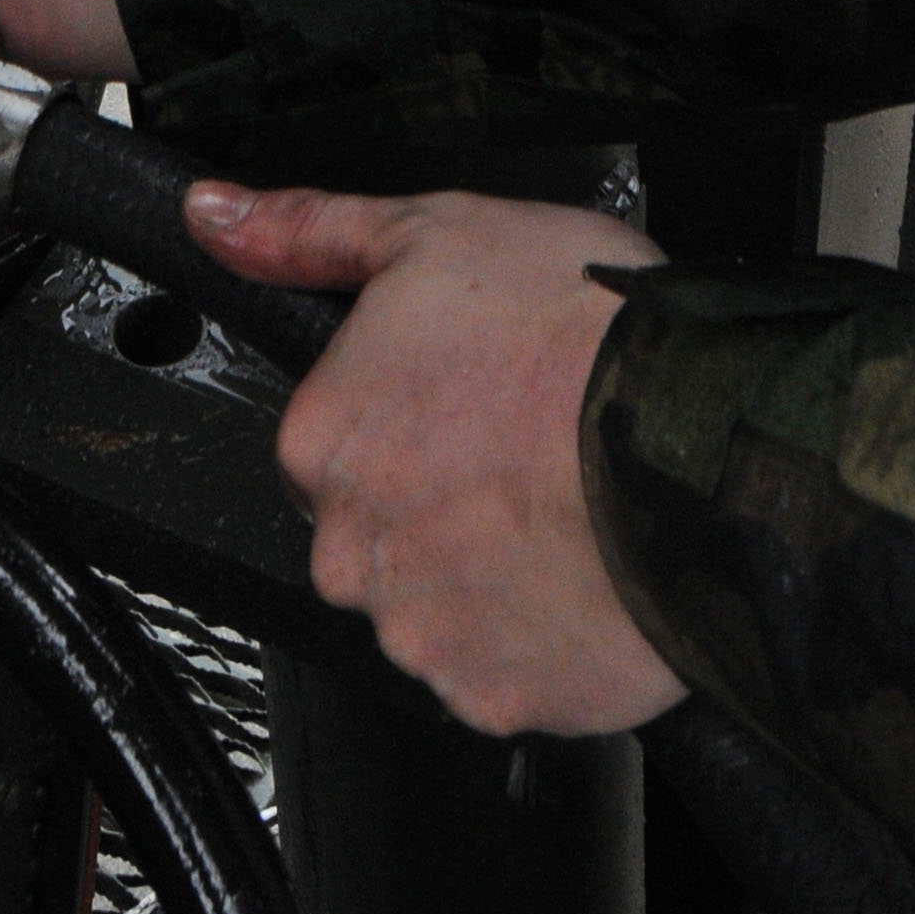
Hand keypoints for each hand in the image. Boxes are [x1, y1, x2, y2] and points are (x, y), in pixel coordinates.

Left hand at [188, 181, 684, 736]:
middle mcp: (351, 550)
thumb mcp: (433, 232)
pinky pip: (502, 672)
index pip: (329, 443)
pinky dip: (537, 635)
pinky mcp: (496, 698)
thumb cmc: (578, 336)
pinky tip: (582, 573)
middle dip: (435, 501)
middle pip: (375, 533)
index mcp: (323, 441)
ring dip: (485, 570)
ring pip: (436, 604)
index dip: (401, 416)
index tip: (463, 402)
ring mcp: (421, 634)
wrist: (699, 444)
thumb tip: (215, 215)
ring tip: (562, 509)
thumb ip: (308, 232)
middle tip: (519, 453)